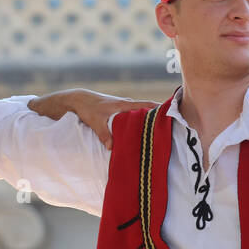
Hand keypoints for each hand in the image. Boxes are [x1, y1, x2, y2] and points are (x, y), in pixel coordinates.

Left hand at [29, 89, 157, 146]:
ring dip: (145, 120)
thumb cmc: (87, 108)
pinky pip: (132, 115)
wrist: (78, 99)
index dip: (158, 108)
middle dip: (155, 117)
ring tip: (155, 131)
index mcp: (123, 104)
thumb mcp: (95, 122)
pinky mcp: (118, 110)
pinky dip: (137, 121)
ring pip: (138, 113)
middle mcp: (126, 104)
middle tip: (166, 127)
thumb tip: (112, 148)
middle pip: (145, 110)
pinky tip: (139, 130)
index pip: (145, 105)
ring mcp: (122, 106)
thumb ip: (104, 135)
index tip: (170, 113)